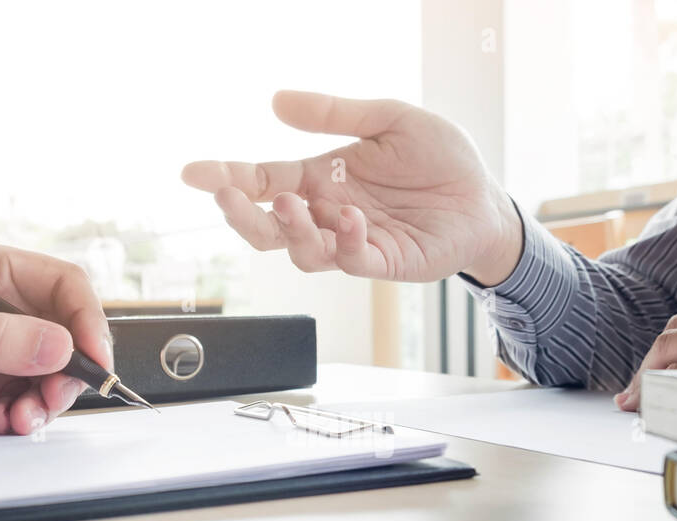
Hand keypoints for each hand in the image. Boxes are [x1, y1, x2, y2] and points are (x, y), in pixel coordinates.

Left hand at [0, 246, 113, 434]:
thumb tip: (60, 346)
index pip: (67, 288)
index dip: (88, 321)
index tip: (91, 358)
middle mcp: (8, 310)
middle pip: (71, 337)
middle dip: (66, 375)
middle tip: (47, 401)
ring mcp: (5, 351)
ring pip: (56, 376)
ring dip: (44, 403)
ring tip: (15, 419)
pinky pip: (34, 402)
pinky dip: (25, 418)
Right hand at [181, 90, 523, 285]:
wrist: (485, 196)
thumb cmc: (440, 158)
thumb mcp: (388, 119)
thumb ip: (334, 114)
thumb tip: (276, 101)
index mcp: (322, 177)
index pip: (264, 180)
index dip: (228, 177)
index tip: (192, 172)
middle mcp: (329, 213)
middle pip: (269, 227)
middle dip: (243, 215)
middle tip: (228, 197)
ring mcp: (353, 242)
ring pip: (302, 252)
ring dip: (292, 230)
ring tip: (297, 204)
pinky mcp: (384, 262)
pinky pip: (352, 260)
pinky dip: (346, 242)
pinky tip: (351, 218)